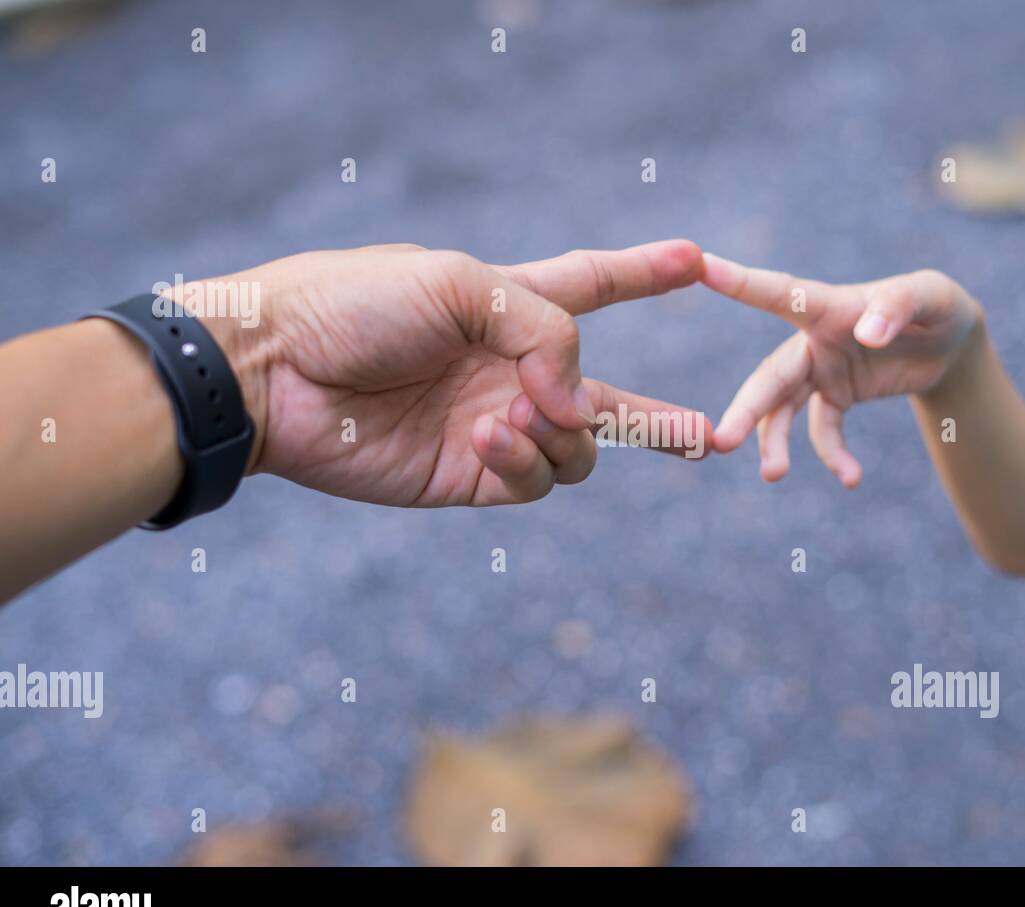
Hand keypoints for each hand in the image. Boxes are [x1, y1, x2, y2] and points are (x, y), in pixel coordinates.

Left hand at [172, 240, 707, 506]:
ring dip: (563, 433)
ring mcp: (494, 426)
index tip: (696, 261)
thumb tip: (582, 408)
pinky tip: (488, 436)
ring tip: (512, 416)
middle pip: (601, 397)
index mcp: (510, 306)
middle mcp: (510, 370)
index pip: (593, 286)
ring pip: (577, 448)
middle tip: (703, 435)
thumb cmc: (355, 304)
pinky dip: (524, 460)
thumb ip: (545, 331)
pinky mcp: (467, 476)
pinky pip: (533, 480)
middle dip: (655, 419)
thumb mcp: (463, 284)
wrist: (272, 370)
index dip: (643, 274)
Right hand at [702, 256, 983, 486]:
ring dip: (773, 441)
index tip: (702, 265)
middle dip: (746, 409)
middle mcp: (814, 339)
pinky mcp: (835, 396)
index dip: (740, 282)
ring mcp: (821, 370)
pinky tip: (851, 477)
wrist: (949, 343)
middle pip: (771, 376)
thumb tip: (867, 335)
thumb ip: (898, 306)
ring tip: (773, 474)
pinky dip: (833, 455)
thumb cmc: (935, 305)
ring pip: (782, 409)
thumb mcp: (932, 297)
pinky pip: (823, 431)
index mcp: (830, 306)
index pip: (781, 293)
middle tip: (722, 442)